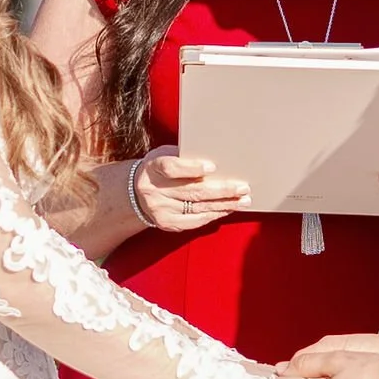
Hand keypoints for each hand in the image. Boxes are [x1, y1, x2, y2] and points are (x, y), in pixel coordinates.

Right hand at [126, 148, 250, 233]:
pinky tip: (227, 209)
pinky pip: (195, 221)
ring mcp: (160, 209)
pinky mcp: (167, 223)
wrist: (135, 192)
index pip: (171, 168)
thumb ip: (184, 156)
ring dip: (224, 204)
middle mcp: (154, 190)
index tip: (212, 167)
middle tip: (242, 187)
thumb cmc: (159, 168)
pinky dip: (214, 214)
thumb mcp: (165, 155)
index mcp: (153, 167)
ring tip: (243, 200)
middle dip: (221, 190)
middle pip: (191, 191)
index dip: (192, 168)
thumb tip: (217, 156)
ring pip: (197, 207)